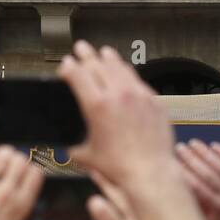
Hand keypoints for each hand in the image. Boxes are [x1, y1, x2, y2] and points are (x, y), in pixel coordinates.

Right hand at [59, 42, 176, 192]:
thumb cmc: (120, 167)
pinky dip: (128, 73)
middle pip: (98, 65)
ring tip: (104, 52)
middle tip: (81, 48)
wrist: (150, 172)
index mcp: (97, 106)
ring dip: (109, 58)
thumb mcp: (86, 156)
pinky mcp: (153, 101)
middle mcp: (118, 95)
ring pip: (121, 68)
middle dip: (86, 55)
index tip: (65, 64)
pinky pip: (138, 80)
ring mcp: (138, 96)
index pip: (78, 74)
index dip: (69, 66)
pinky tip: (125, 73)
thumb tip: (70, 145)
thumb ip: (74, 146)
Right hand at [176, 140, 219, 219]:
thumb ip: (197, 207)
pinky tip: (214, 145)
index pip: (197, 187)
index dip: (184, 173)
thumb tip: (180, 190)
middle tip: (180, 148)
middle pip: (207, 174)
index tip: (173, 163)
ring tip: (193, 143)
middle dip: (191, 159)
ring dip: (206, 153)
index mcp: (217, 207)